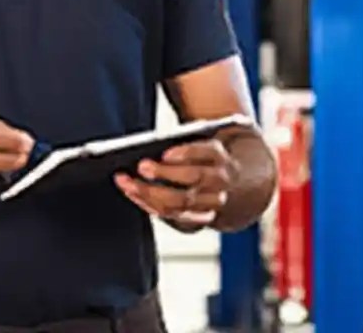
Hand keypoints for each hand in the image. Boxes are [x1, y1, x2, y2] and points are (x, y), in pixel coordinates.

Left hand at [114, 138, 237, 227]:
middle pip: (193, 178)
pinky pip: (173, 216)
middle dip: (165, 173)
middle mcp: (220, 181)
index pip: (207, 153)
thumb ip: (182, 143)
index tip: (165, 153)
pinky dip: (150, 205)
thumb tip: (150, 148)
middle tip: (142, 166)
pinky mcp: (200, 219)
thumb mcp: (200, 144)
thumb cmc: (204, 159)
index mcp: (220, 156)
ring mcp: (212, 203)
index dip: (187, 153)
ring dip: (150, 193)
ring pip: (180, 202)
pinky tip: (133, 193)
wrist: (234, 187)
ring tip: (127, 182)